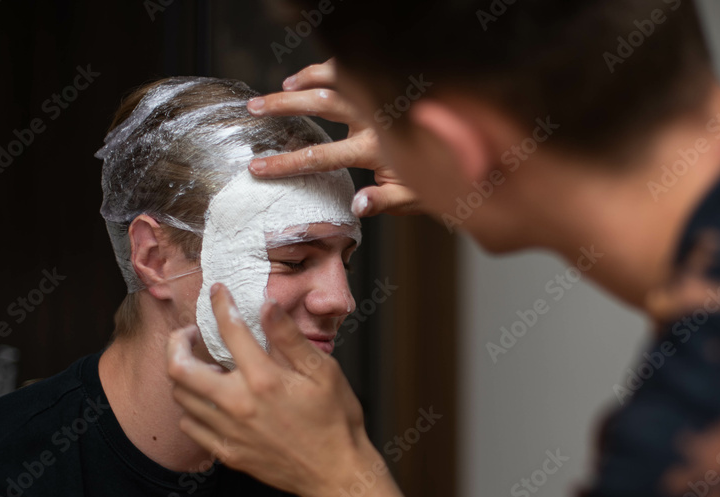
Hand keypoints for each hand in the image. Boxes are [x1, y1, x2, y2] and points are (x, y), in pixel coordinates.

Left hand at [166, 284, 379, 496]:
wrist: (337, 474)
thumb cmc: (336, 420)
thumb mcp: (323, 371)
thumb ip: (289, 337)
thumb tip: (266, 305)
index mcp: (264, 379)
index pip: (228, 330)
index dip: (220, 304)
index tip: (218, 292)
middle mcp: (238, 405)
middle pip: (179, 367)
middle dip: (177, 341)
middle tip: (189, 333)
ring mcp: (228, 432)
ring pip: (181, 396)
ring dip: (183, 373)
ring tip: (199, 364)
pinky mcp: (227, 453)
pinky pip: (190, 426)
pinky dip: (191, 407)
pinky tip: (207, 399)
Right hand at [247, 59, 422, 217]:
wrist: (463, 151)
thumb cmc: (433, 178)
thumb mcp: (409, 199)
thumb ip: (382, 202)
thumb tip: (356, 205)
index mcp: (375, 148)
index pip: (321, 155)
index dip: (286, 163)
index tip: (258, 167)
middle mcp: (376, 116)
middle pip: (321, 103)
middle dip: (283, 105)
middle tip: (255, 109)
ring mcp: (381, 97)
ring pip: (336, 75)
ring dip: (304, 78)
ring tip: (281, 89)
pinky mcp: (386, 87)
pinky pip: (354, 68)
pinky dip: (330, 67)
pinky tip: (311, 75)